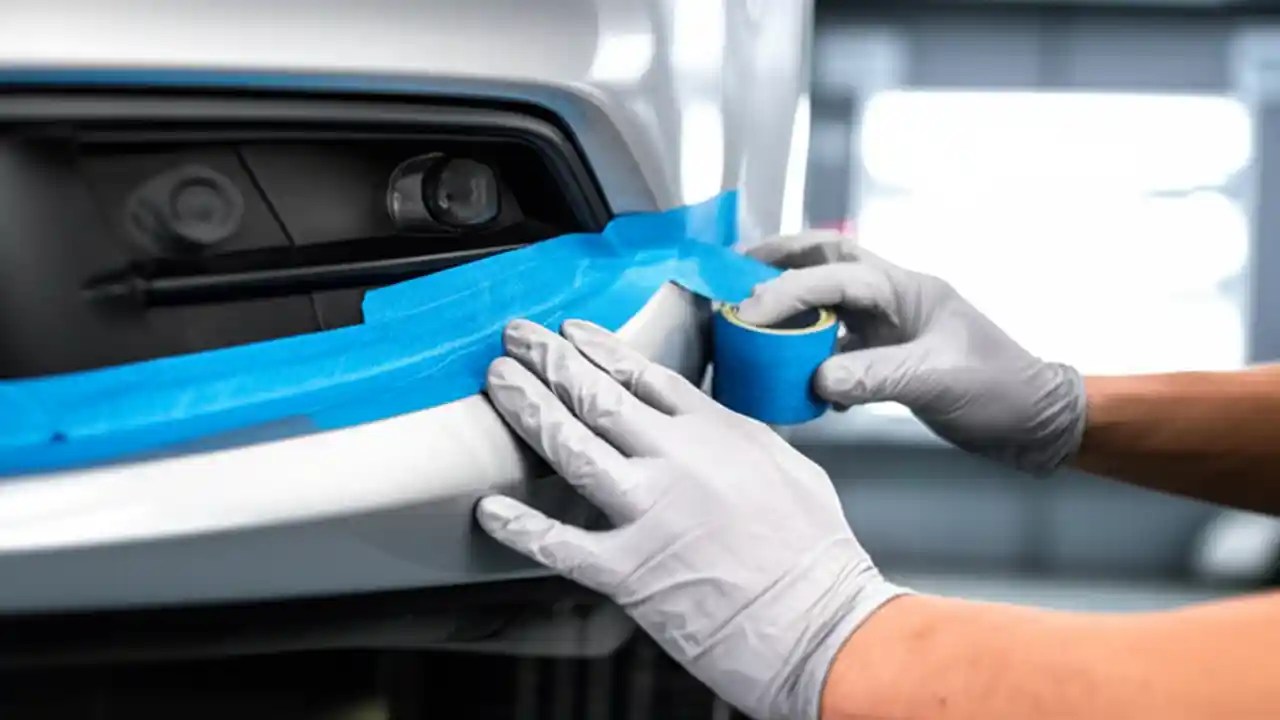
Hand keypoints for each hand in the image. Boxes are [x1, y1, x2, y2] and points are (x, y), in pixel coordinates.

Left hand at [475, 319, 906, 719]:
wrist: (821, 627)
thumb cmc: (816, 557)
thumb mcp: (787, 467)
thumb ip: (736, 438)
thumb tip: (708, 422)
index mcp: (718, 433)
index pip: (645, 375)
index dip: (600, 349)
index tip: (571, 331)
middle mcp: (676, 463)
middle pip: (598, 396)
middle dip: (549, 360)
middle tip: (517, 337)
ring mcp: (648, 514)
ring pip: (571, 447)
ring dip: (529, 409)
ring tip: (500, 382)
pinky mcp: (628, 571)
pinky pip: (559, 544)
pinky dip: (519, 528)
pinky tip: (490, 509)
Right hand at [736, 230, 1085, 474]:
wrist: (1035, 423)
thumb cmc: (998, 390)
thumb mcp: (938, 381)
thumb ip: (875, 377)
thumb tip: (813, 380)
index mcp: (907, 290)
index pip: (833, 279)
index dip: (785, 292)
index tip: (745, 314)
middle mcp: (893, 299)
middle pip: (826, 261)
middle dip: (779, 259)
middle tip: (732, 268)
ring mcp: (889, 326)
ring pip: (827, 300)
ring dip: (788, 303)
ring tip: (746, 315)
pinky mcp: (887, 357)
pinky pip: (835, 344)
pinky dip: (806, 351)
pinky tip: (787, 374)